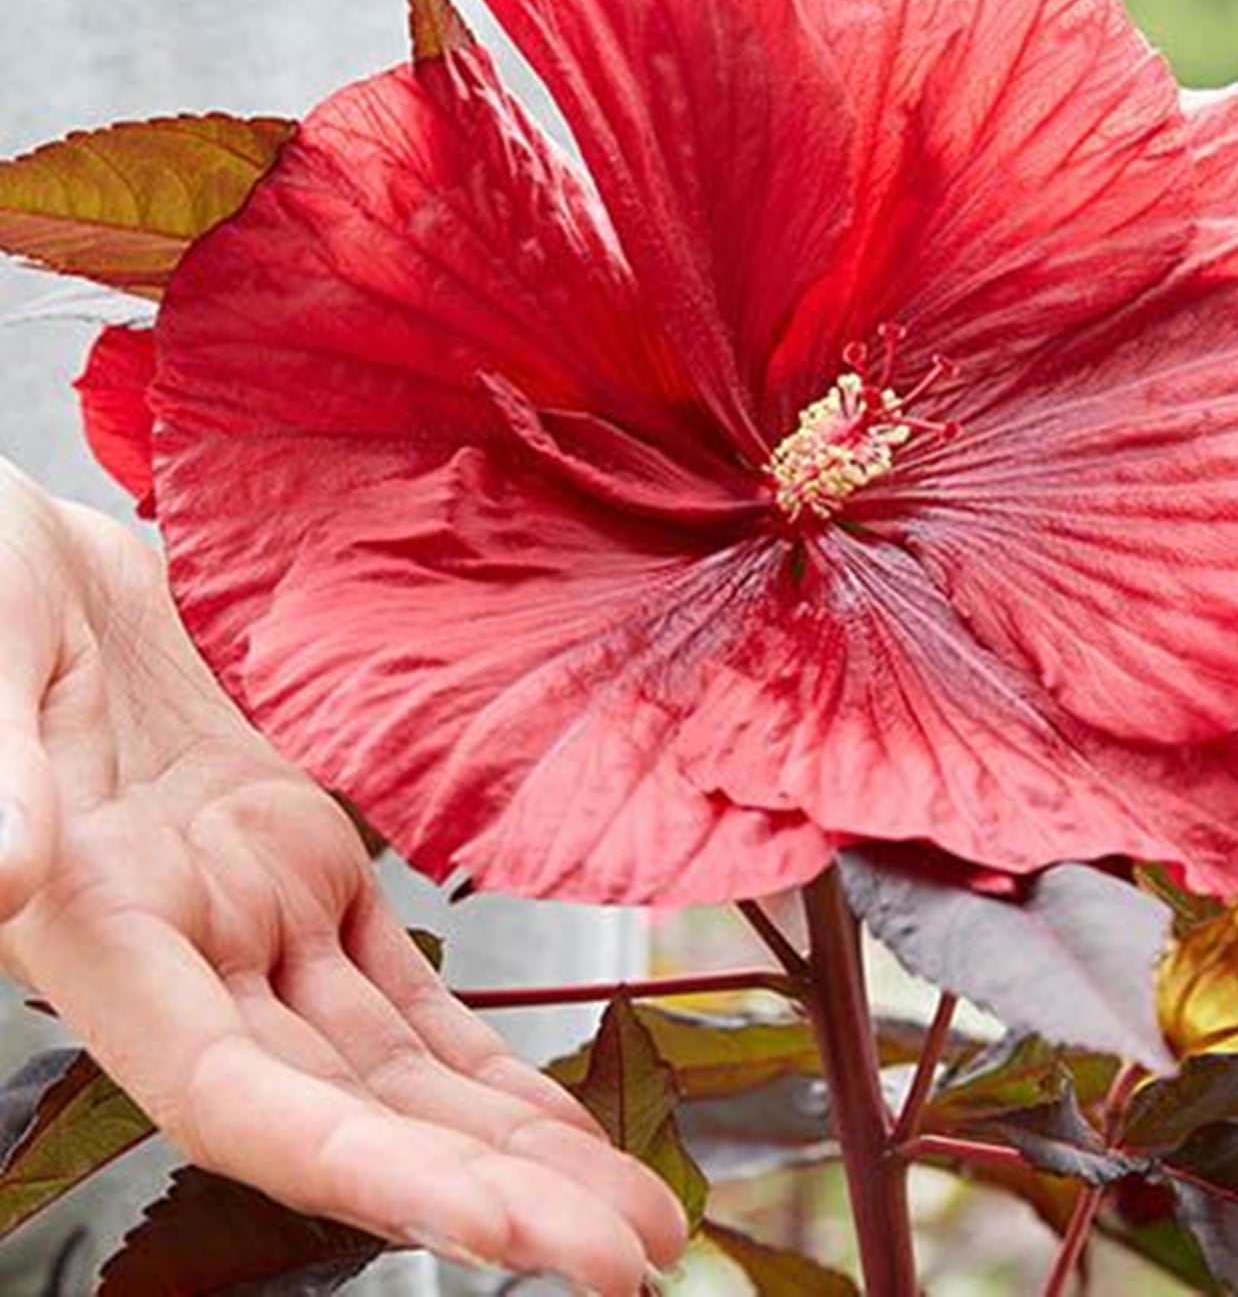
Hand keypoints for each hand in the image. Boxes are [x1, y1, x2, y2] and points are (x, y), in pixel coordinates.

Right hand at [0, 461, 685, 1290]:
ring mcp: (256, 917)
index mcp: (110, 933)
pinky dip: (478, 1051)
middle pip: (352, 1110)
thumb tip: (2, 879)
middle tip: (627, 1251)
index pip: (243, 1098)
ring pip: (397, 1062)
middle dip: (490, 1190)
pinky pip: (404, 982)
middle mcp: (193, 958)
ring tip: (624, 1202)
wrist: (31, 557)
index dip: (369, 1174)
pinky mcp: (302, 862)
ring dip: (510, 1139)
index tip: (502, 1228)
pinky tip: (546, 1107)